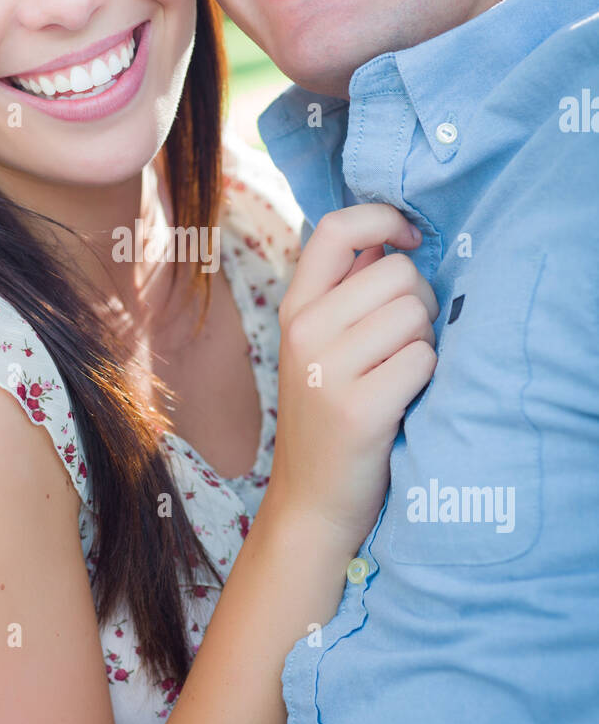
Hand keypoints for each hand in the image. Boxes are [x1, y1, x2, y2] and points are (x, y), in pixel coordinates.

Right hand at [268, 205, 438, 550]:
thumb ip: (348, 292)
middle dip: (420, 301)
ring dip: (425, 343)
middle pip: (398, 273)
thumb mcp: (320, 347)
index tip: (410, 239)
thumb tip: (393, 238)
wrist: (311, 504)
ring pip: (416, 315)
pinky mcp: (359, 410)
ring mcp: (327, 372)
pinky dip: (427, 379)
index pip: (336, 229)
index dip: (383, 219)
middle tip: (406, 342)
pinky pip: (423, 360)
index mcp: (295, 309)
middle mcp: (304, 333)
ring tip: (400, 375)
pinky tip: (405, 402)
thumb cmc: (331, 417)